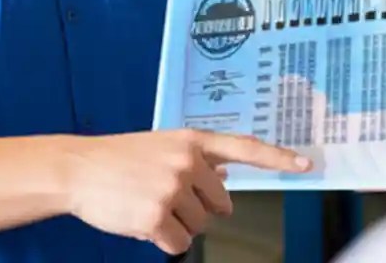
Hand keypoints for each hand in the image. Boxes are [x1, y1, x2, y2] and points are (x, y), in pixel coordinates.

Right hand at [61, 129, 310, 255]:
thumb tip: (225, 176)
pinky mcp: (157, 215)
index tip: (307, 165)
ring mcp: (172, 188)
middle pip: (221, 205)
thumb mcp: (161, 148)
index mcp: (191, 141)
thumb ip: (195, 160)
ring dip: (176, 224)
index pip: (244, 148)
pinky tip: (140, 220)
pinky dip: (162, 240)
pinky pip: (179, 244)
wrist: (78, 169)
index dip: (277, 158)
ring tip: (146, 203)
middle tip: (162, 195)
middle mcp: (187, 162)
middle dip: (197, 208)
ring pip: (200, 227)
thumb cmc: (119, 159)